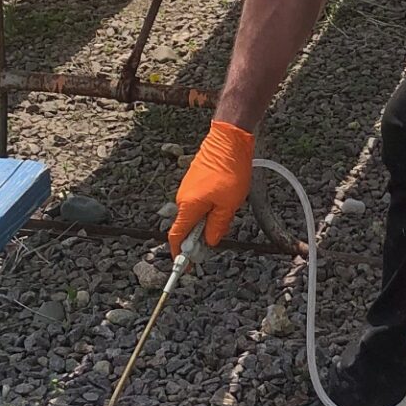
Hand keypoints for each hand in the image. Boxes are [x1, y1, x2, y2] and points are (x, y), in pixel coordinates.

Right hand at [168, 121, 254, 254]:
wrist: (228, 139)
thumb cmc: (230, 170)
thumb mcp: (229, 205)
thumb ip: (217, 226)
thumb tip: (209, 241)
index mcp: (188, 207)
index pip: (176, 236)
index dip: (179, 254)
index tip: (185, 266)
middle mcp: (183, 198)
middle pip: (186, 227)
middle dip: (199, 238)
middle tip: (217, 238)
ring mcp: (188, 188)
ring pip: (195, 214)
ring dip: (207, 221)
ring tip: (227, 211)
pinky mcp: (195, 180)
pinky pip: (198, 202)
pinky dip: (208, 208)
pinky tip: (225, 200)